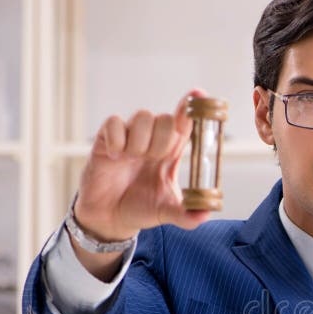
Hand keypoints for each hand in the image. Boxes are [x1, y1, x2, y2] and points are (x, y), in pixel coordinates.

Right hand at [75, 89, 211, 242]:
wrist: (109, 218)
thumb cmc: (139, 208)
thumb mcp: (168, 213)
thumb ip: (188, 214)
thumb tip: (206, 214)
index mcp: (170, 153)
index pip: (184, 123)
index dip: (191, 108)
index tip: (199, 95)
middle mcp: (151, 140)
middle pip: (165, 118)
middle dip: (164, 138)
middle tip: (154, 159)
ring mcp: (129, 138)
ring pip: (142, 116)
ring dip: (142, 140)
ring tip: (133, 159)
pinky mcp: (106, 140)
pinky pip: (114, 123)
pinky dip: (118, 140)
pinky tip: (116, 157)